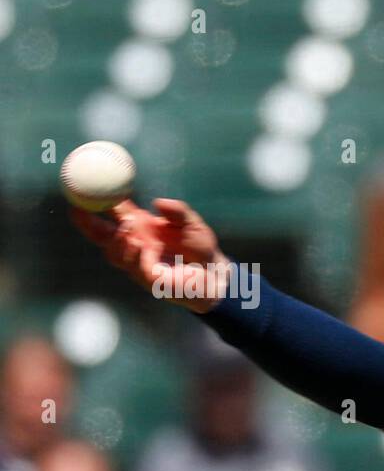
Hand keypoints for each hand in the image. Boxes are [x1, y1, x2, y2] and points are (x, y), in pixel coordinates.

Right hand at [70, 198, 229, 312]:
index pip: (111, 214)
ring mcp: (139, 263)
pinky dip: (135, 255)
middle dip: (87, 223)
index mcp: (140, 227)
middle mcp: (134, 245)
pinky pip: (135, 268)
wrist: (215, 275)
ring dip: (117, 239)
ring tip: (127, 226)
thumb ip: (178, 211)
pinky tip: (140, 245)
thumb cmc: (201, 247)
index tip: (82, 190)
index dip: (96, 203)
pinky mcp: (149, 280)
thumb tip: (159, 203)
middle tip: (80, 210)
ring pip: (115, 254)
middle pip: (102, 235)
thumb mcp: (192, 223)